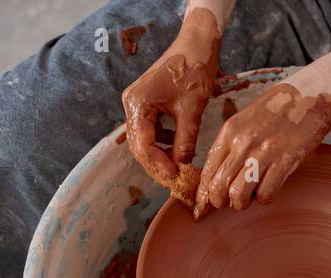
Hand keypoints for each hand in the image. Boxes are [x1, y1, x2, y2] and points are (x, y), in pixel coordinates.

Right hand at [121, 8, 221, 187]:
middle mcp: (132, 104)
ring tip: (181, 168)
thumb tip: (183, 168)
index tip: (177, 179)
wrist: (197, 42)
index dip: (159, 166)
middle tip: (178, 181)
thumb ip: (185, 141)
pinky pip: (152, 130)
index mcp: (137, 104)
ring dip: (161, 156)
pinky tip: (179, 147)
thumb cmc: (194, 68)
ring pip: (145, 141)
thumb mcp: (192, 109)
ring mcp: (138, 104)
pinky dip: (164, 142)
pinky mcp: (148, 103)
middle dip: (159, 165)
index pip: (142, 146)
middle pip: (140, 147)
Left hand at [195, 82, 330, 215]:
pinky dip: (264, 199)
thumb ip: (231, 145)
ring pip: (239, 195)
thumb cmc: (278, 109)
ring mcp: (264, 153)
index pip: (207, 170)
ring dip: (242, 203)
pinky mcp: (285, 162)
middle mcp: (243, 142)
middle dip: (220, 202)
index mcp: (230, 132)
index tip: (202, 207)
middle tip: (229, 201)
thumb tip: (218, 175)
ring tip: (249, 197)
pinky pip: (265, 194)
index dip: (203, 194)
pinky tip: (268, 191)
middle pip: (218, 187)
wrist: (310, 96)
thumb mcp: (245, 120)